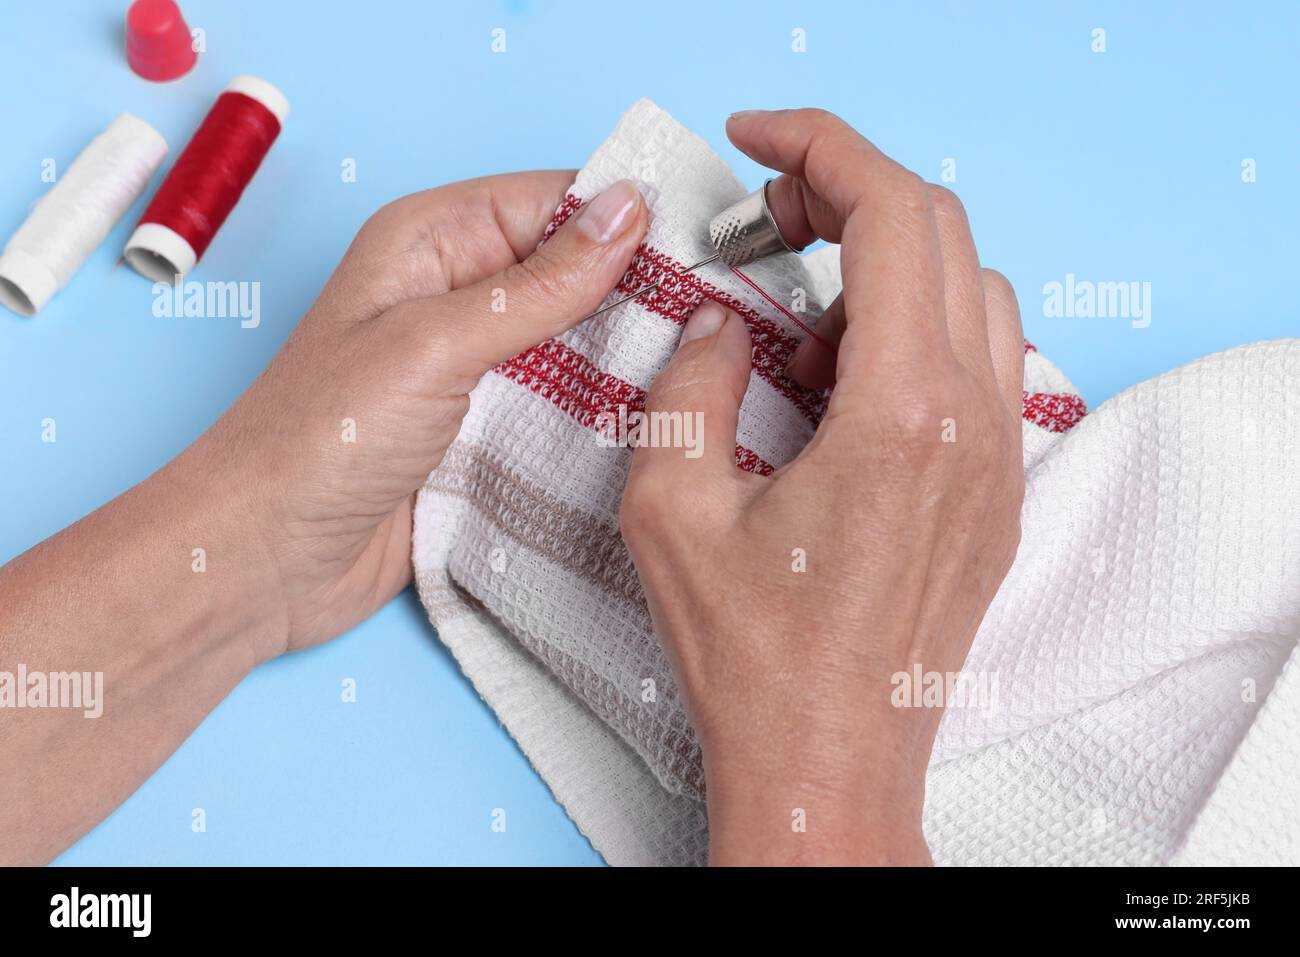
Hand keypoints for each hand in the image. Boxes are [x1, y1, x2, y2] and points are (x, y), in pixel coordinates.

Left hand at [0, 174, 646, 863]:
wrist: (266, 561)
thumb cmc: (323, 439)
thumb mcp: (436, 343)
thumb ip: (537, 284)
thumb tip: (626, 211)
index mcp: (432, 241)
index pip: (553, 202)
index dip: (628, 221)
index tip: (705, 256)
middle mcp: (455, 295)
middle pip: (572, 273)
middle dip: (640, 296)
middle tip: (720, 324)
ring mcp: (473, 367)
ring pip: (574, 343)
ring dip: (627, 360)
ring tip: (705, 375)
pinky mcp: (484, 431)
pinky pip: (559, 405)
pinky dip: (602, 414)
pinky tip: (655, 424)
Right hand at [618, 110, 1024, 864]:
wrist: (829, 765)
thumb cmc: (754, 661)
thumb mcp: (670, 507)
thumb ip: (693, 382)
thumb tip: (722, 326)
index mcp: (902, 414)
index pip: (893, 214)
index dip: (822, 148)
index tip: (759, 142)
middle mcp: (973, 424)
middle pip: (941, 232)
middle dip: (847, 193)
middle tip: (766, 217)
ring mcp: (997, 460)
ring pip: (971, 291)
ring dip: (883, 265)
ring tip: (797, 314)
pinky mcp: (994, 492)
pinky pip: (975, 361)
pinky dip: (911, 328)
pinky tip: (837, 383)